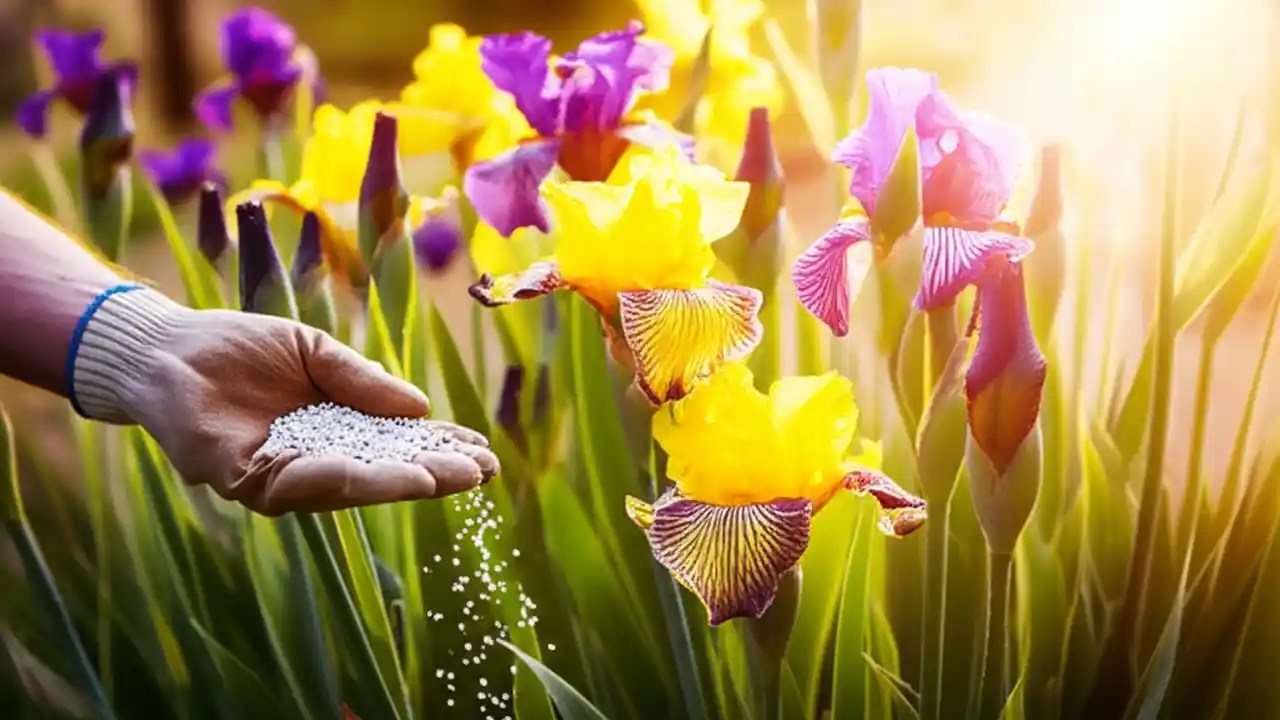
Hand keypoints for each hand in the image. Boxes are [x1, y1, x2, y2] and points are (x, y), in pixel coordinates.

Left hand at [71, 288, 498, 514]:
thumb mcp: (316, 353)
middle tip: (477, 475)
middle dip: (430, 474)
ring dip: (392, 482)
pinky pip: (295, 483)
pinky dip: (337, 477)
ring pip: (344, 486)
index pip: (397, 447)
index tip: (483, 455)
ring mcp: (276, 477)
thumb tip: (421, 408)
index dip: (440, 452)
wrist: (166, 346)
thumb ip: (362, 382)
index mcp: (334, 433)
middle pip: (379, 475)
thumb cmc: (240, 346)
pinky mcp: (241, 479)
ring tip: (437, 477)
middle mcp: (310, 464)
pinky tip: (371, 471)